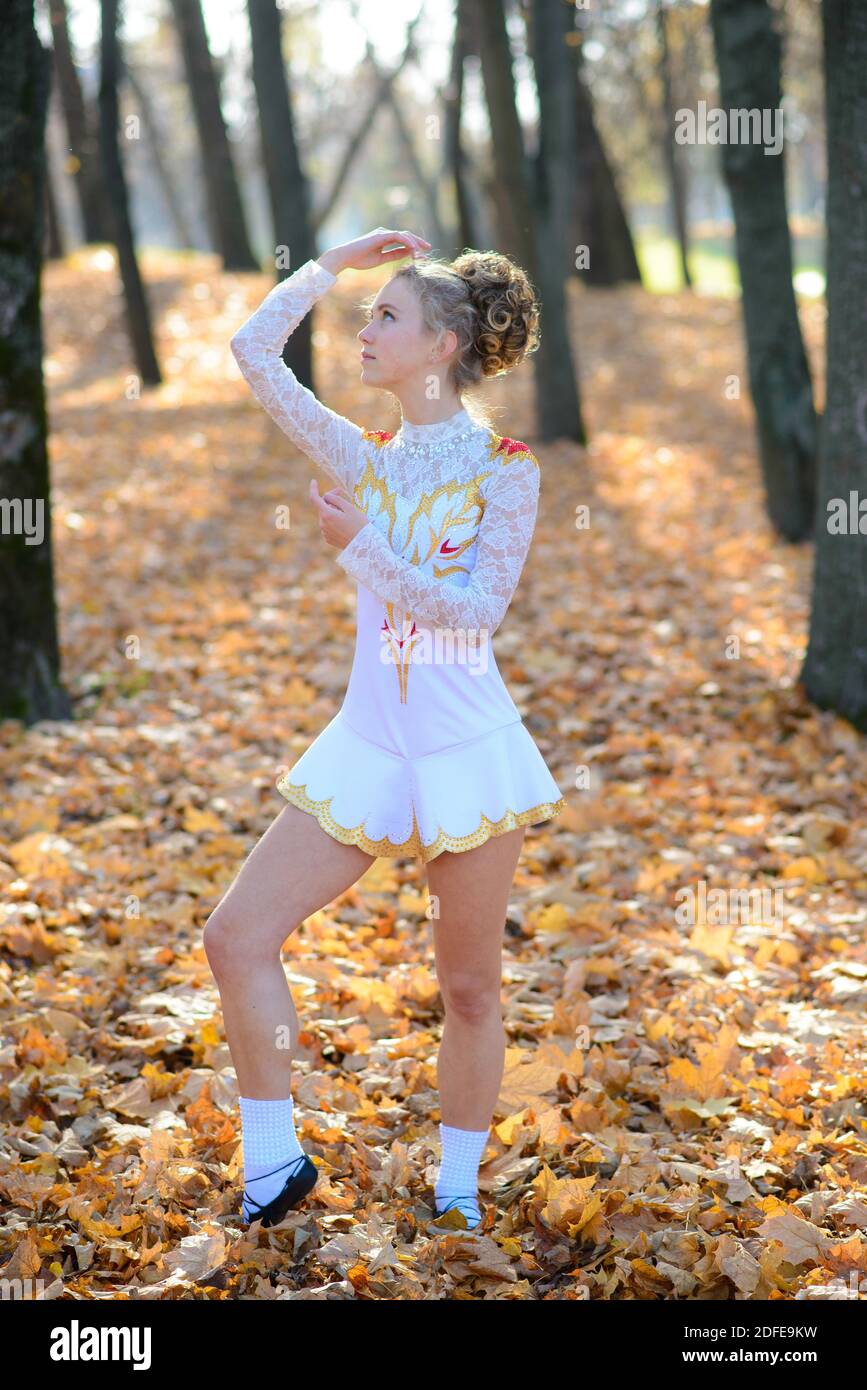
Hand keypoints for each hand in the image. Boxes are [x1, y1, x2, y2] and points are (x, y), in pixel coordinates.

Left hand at [309, 479, 369, 549]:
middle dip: (331, 500)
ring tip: (347, 513)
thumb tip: (327, 496)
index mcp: (326, 514)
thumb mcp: (349, 508)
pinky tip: (346, 524)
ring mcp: (325, 533)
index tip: (314, 481)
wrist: (364, 546)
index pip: (314, 498)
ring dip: (333, 511)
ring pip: (326, 516)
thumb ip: (336, 499)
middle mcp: (322, 524)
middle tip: (342, 493)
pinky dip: (334, 521)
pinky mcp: (328, 539)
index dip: (313, 489)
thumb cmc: (359, 525)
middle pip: (323, 507)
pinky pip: (329, 526)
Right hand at [317, 228, 431, 275]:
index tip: (422, 253)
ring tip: (422, 252)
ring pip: (404, 235)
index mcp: (384, 239)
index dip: (414, 246)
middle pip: (406, 235)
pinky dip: (407, 242)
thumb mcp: (381, 259)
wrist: (346, 257)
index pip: (403, 240)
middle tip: (428, 249)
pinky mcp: (381, 235)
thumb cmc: (359, 259)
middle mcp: (384, 233)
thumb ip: (394, 255)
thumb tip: (407, 254)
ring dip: (414, 243)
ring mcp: (383, 233)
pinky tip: (413, 248)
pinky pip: (398, 236)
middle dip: (418, 242)